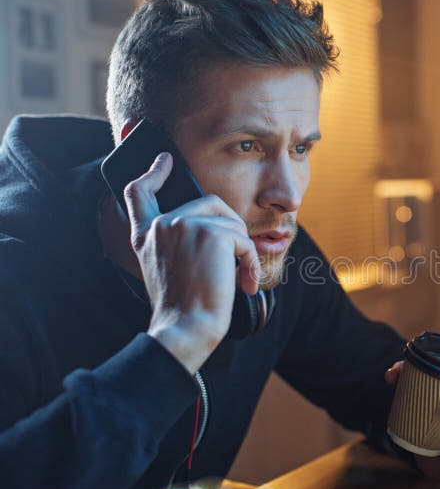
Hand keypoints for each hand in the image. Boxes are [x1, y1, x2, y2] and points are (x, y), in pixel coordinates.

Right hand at [124, 152, 259, 372]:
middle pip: (211, 205)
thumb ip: (178, 243)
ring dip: (242, 250)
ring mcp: (184, 224)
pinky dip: (250, 261)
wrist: (186, 328)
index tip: (165, 160)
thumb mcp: (167, 269)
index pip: (140, 193)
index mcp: (145, 235)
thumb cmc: (182, 308)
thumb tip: (214, 227)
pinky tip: (243, 283)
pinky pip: (243, 238)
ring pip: (230, 221)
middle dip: (231, 232)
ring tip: (238, 278)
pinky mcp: (211, 232)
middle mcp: (161, 225)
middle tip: (235, 265)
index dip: (153, 173)